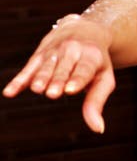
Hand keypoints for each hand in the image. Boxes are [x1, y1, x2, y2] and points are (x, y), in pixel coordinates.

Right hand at [2, 14, 115, 133]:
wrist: (85, 30)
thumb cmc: (97, 62)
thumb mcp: (103, 78)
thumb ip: (97, 102)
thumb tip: (98, 129)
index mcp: (92, 56)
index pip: (84, 69)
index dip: (77, 79)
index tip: (71, 90)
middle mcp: (73, 50)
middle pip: (63, 69)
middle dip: (58, 80)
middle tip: (53, 93)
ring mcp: (55, 50)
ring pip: (46, 67)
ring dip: (40, 77)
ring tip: (37, 89)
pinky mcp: (40, 54)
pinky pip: (28, 68)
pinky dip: (19, 80)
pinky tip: (9, 92)